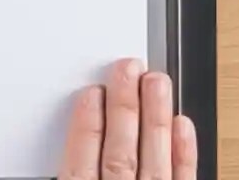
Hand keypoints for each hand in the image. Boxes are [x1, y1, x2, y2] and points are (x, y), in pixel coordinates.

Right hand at [60, 58, 196, 179]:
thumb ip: (70, 174)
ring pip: (153, 160)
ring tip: (156, 81)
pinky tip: (182, 124)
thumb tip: (54, 152)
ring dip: (155, 117)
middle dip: (123, 106)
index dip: (86, 125)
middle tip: (126, 69)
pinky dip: (184, 153)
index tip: (92, 93)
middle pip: (119, 152)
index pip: (81, 163)